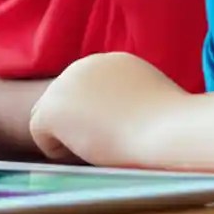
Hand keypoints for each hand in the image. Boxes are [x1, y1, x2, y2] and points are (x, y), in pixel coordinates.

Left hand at [29, 52, 187, 165]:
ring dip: (69, 136)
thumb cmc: (171, 127)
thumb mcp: (151, 100)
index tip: (118, 132)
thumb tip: (114, 118)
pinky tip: (88, 151)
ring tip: (100, 147)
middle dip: (75, 123)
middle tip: (104, 144)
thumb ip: (126, 100)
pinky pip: (41, 136)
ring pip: (51, 117)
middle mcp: (83, 65)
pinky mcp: (51, 108)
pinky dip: (60, 151)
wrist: (169, 132)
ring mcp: (63, 85)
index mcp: (110, 62)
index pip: (86, 91)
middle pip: (64, 101)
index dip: (95, 116)